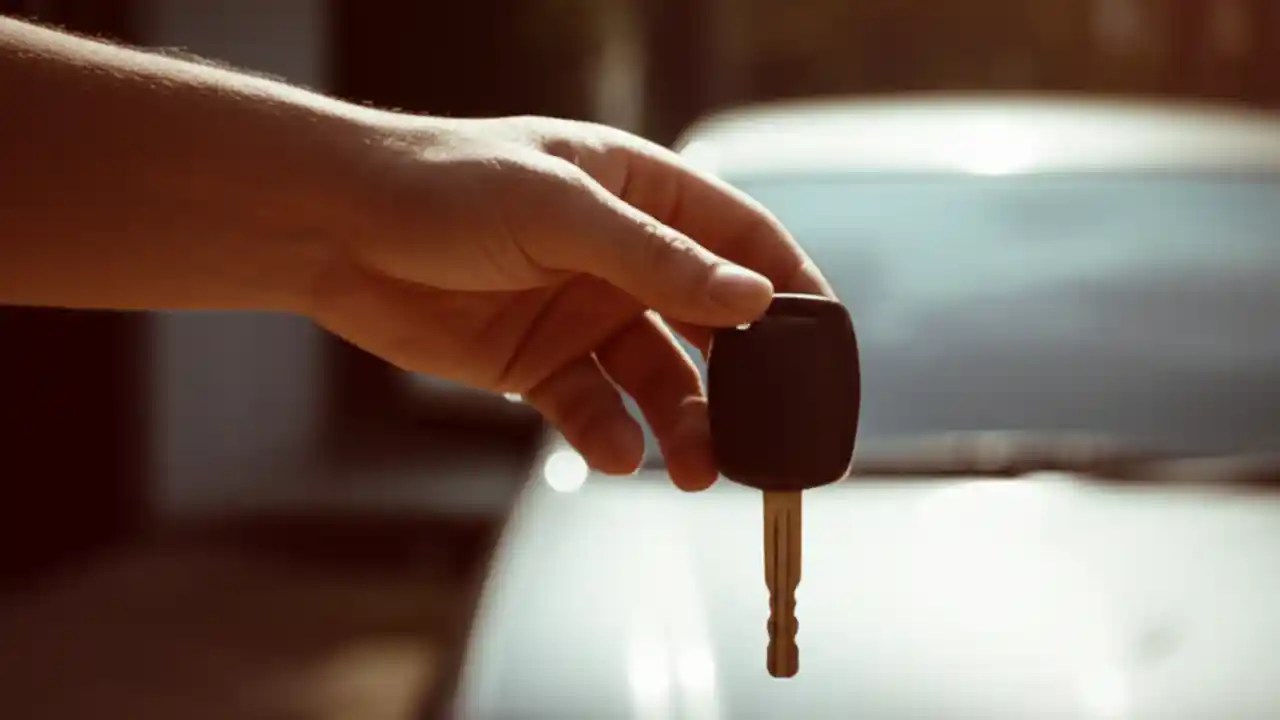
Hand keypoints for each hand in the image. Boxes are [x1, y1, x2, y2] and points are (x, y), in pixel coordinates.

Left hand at [309, 115, 831, 489]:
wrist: (338, 230)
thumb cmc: (446, 185)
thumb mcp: (562, 212)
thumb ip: (660, 260)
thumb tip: (754, 300)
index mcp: (642, 193)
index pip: (743, 239)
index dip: (787, 289)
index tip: (822, 344)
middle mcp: (624, 257)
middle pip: (709, 325)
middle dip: (740, 382)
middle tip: (763, 436)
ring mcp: (585, 313)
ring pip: (659, 379)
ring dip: (684, 424)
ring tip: (699, 468)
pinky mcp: (541, 365)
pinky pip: (595, 409)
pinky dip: (611, 436)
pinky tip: (614, 453)